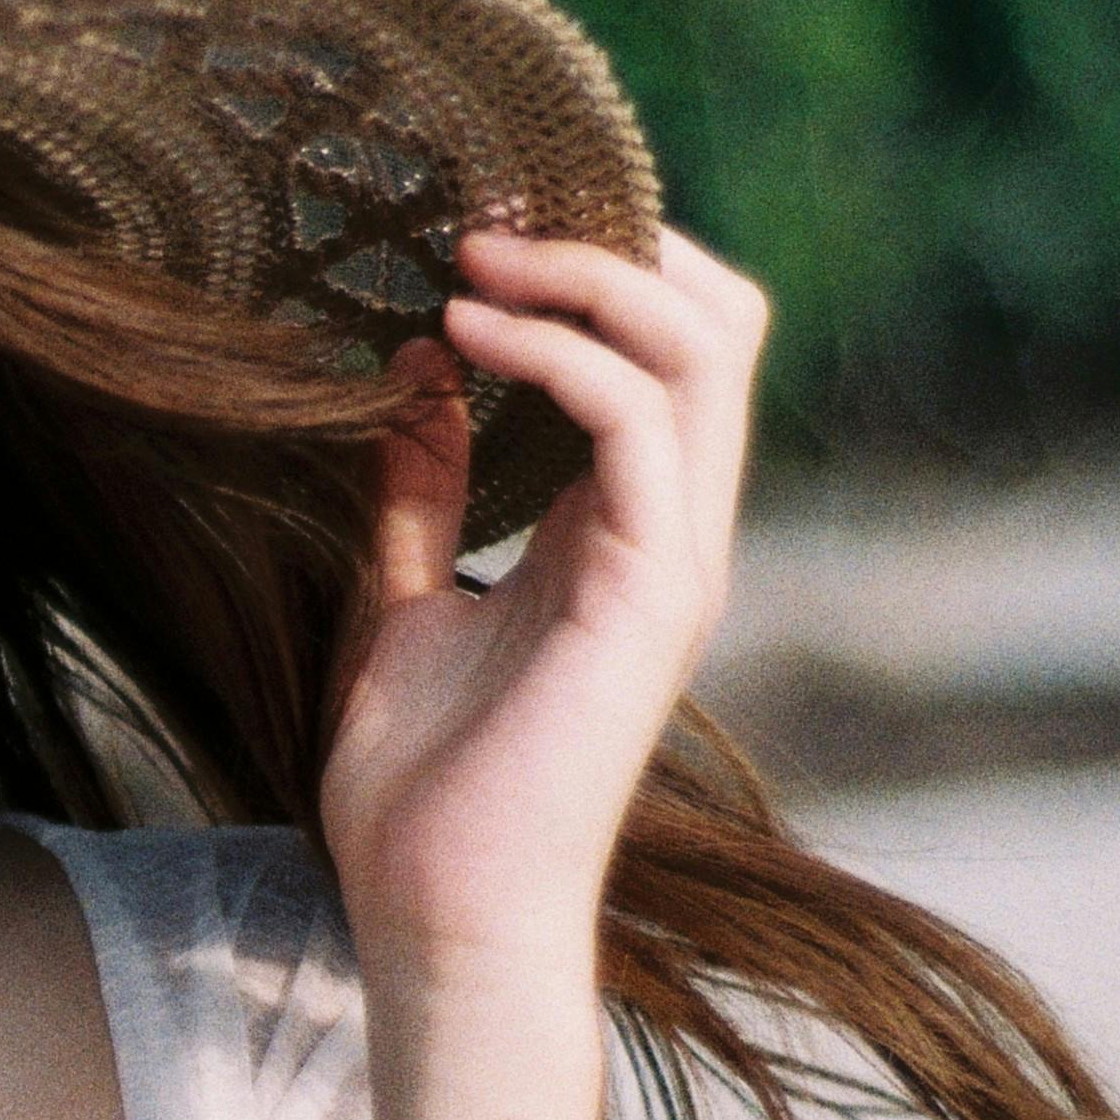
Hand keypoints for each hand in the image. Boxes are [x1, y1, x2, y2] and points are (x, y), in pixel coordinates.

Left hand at [316, 223, 768, 1119]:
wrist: (436, 911)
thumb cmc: (419, 788)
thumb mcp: (400, 600)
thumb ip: (419, 492)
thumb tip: (410, 378)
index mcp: (624, 529)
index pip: (668, 349)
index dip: (598, 263)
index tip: (475, 221)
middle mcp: (673, 532)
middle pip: (719, 322)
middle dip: (614, 239)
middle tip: (481, 207)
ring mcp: (676, 560)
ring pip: (701, 350)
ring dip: (586, 276)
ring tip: (467, 253)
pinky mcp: (651, 593)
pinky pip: (644, 426)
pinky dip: (561, 355)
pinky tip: (464, 336)